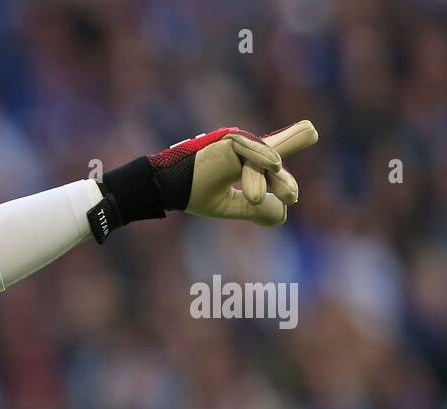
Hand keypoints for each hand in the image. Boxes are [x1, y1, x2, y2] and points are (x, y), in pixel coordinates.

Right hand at [88, 120, 318, 241]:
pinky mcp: (227, 143)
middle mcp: (243, 150)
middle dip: (282, 182)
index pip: (272, 160)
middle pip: (273, 158)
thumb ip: (254, 209)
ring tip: (291, 198)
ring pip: (265, 162)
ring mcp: (236, 145)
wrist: (162, 187)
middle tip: (293, 198)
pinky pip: (249, 153)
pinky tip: (274, 169)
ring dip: (275, 182)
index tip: (296, 183)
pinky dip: (261, 162)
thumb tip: (283, 215)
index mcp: (244, 163)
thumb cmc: (191, 192)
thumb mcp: (227, 205)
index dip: (287, 166)